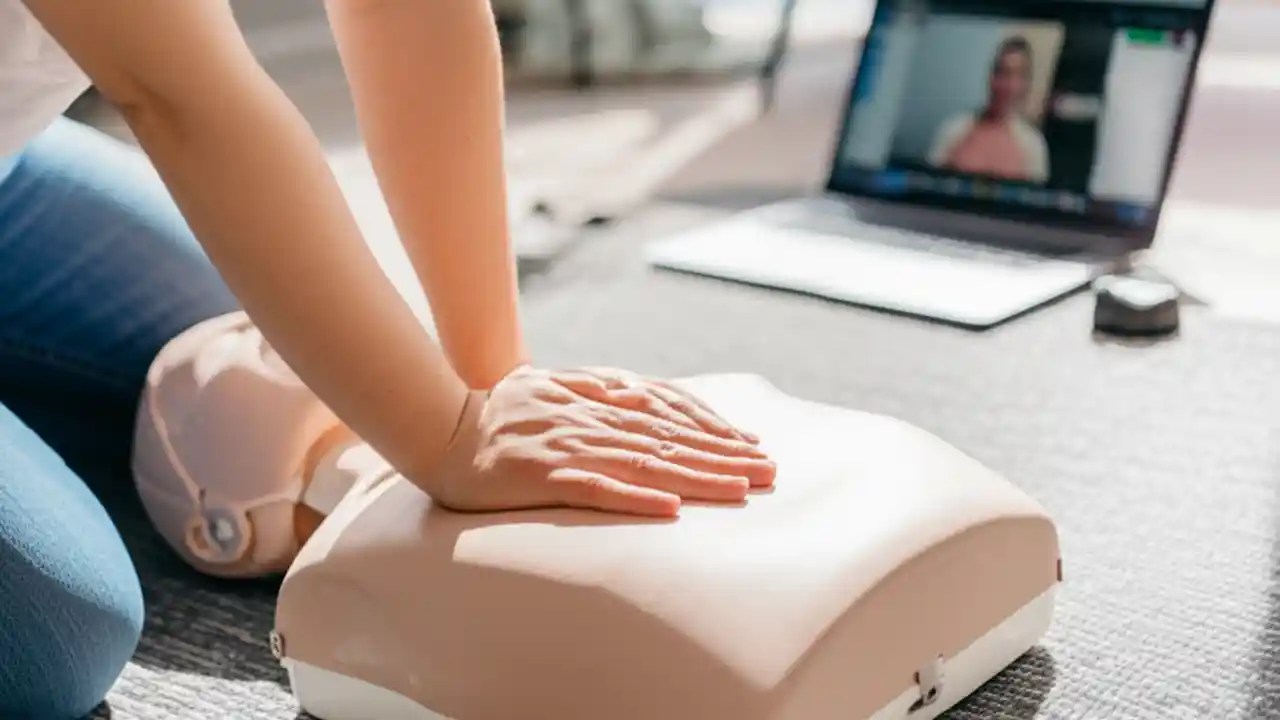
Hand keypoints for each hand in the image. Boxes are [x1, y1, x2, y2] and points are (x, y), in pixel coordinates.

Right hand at [426, 366, 774, 516]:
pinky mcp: (540, 476)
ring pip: (643, 461)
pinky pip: (595, 488)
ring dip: (696, 476)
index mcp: (593, 397)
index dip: (713, 429)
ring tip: (740, 489)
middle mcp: (587, 417)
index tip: (752, 447)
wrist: (437, 428)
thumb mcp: (552, 385)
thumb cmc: (498, 412)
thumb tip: (644, 394)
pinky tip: (671, 508)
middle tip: (769, 471)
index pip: (666, 413)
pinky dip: (635, 497)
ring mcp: (565, 446)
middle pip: (667, 438)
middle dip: (722, 455)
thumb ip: (597, 388)